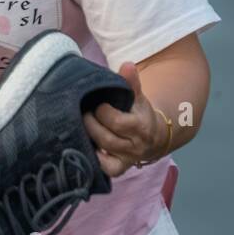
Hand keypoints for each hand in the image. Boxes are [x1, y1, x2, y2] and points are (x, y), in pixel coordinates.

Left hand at [83, 62, 166, 178]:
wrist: (153, 137)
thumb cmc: (139, 113)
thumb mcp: (138, 97)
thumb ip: (131, 82)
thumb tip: (127, 65)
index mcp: (141, 127)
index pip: (117, 122)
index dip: (103, 112)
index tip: (97, 104)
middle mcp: (134, 146)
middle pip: (106, 138)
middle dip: (90, 124)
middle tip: (83, 113)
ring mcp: (126, 159)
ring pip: (102, 152)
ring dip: (87, 137)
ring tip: (80, 125)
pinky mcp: (119, 168)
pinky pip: (105, 169)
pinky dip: (93, 160)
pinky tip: (84, 146)